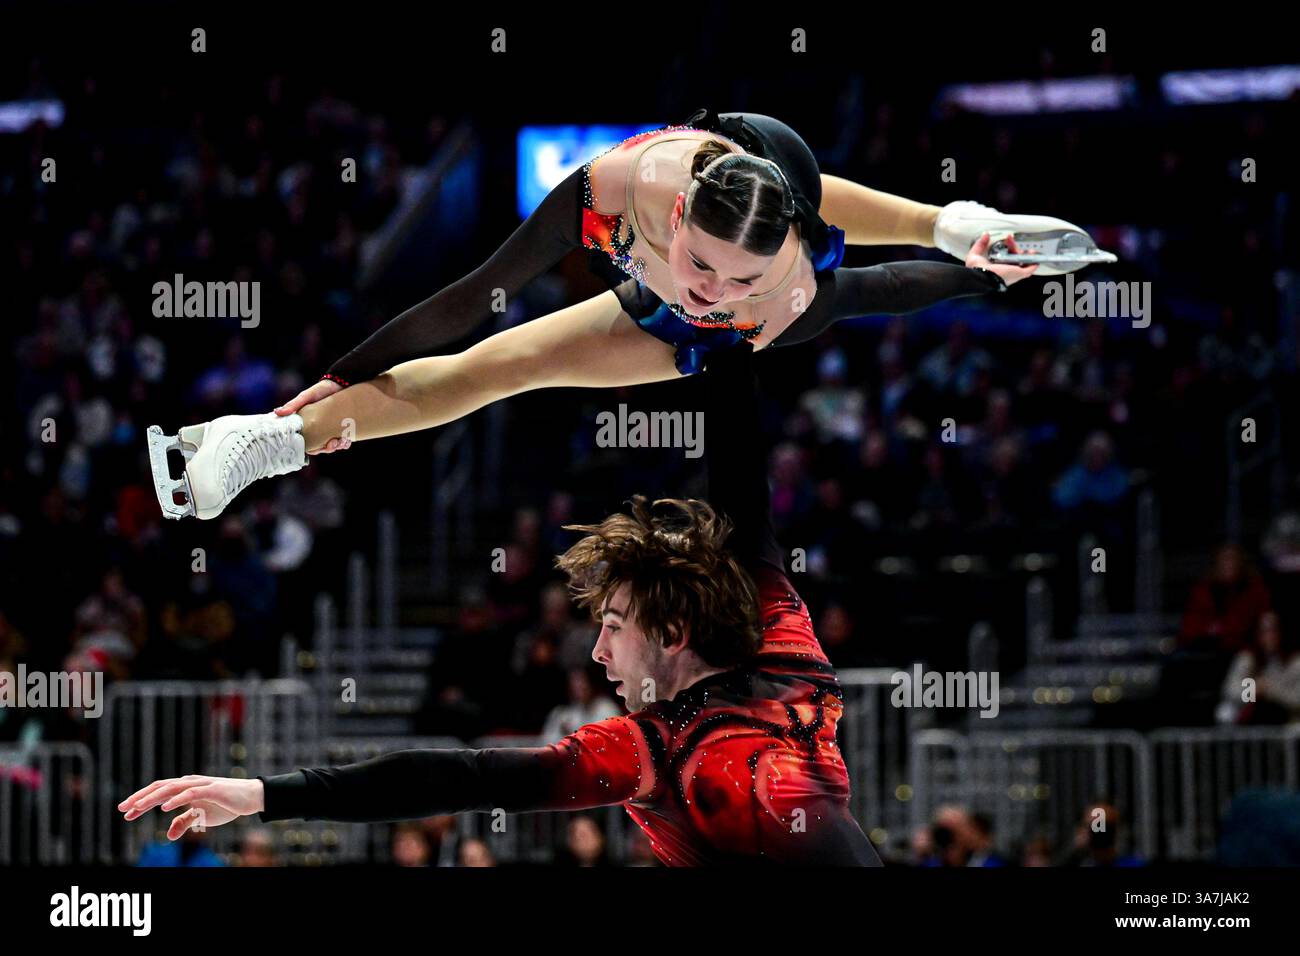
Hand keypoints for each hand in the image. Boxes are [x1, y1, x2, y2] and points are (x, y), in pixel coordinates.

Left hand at [118, 774, 264, 839]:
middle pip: (159, 788)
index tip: (125, 813)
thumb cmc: (227, 805)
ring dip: (152, 798)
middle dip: (139, 798)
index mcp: (185, 789)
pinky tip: (164, 807)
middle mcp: (189, 783)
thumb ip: (184, 822)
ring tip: (137, 807)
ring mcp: (200, 784)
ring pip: (171, 789)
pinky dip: (176, 799)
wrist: (252, 798)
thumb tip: (167, 835)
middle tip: (122, 809)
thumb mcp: (202, 817)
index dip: (141, 802)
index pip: (158, 793)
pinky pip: (190, 793)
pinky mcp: (212, 789)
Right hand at [275, 379, 350, 453]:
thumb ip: (293, 405)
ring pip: (333, 446)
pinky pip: (344, 441)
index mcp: (307, 424)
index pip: (306, 442)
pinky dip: (345, 442)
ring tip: (341, 441)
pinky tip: (346, 439)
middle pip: (320, 447)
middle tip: (332, 444)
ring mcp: (331, 429)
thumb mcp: (306, 396)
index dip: (310, 448)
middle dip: (326, 448)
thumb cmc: (322, 389)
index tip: (315, 448)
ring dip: (337, 446)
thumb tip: (276, 412)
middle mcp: (319, 429)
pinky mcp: (343, 428)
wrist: (342, 382)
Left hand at [965, 232, 1038, 286]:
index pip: (1005, 256)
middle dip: (1014, 247)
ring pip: (1023, 261)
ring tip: (1027, 248)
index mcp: (997, 267)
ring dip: (1026, 254)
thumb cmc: (976, 271)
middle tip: (1010, 239)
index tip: (1005, 238)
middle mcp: (1006, 270)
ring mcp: (1013, 272)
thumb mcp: (975, 255)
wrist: (981, 277)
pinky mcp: (1019, 273)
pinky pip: (1030, 269)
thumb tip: (985, 235)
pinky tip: (1037, 257)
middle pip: (1014, 257)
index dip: (1007, 246)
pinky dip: (1035, 263)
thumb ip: (980, 244)